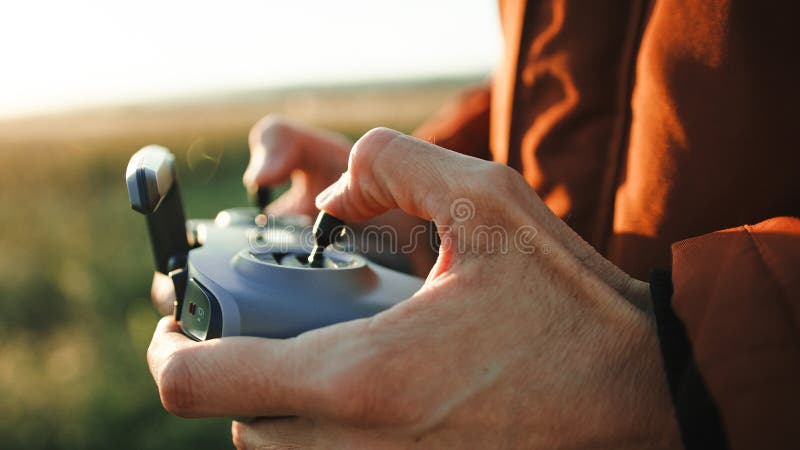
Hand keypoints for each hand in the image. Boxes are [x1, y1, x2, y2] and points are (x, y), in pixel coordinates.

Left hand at [147, 128, 679, 448]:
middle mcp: (359, 447)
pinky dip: (326, 429)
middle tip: (272, 320)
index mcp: (361, 377)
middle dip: (239, 366)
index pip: (199, 384)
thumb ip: (392, 167)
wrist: (642, 396)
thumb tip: (332, 199)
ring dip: (281, 401)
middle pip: (239, 420)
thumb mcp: (490, 202)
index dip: (169, 348)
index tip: (181, 319)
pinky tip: (376, 387)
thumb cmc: (570, 307)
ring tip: (329, 351)